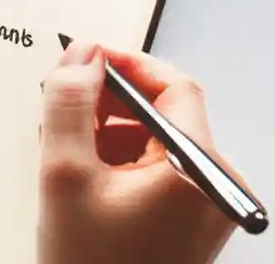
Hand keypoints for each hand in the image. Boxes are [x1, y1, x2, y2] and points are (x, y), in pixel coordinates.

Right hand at [39, 42, 244, 263]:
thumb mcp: (63, 175)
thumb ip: (68, 105)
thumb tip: (81, 55)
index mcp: (197, 172)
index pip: (174, 86)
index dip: (125, 64)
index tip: (83, 58)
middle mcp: (213, 186)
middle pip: (164, 112)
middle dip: (107, 103)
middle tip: (62, 107)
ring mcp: (203, 205)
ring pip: (153, 139)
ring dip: (106, 132)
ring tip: (65, 151)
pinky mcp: (188, 219)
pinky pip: (154, 167)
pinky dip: (116, 159)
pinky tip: (82, 175)